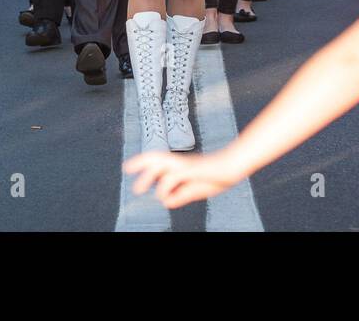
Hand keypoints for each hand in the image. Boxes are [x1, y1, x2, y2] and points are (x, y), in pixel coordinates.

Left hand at [125, 150, 245, 208]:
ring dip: (147, 176)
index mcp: (179, 164)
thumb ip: (180, 196)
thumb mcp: (194, 190)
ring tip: (138, 189)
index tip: (127, 166)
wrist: (232, 167)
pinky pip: (172, 177)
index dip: (142, 161)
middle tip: (126, 169)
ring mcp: (185, 164)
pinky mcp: (191, 170)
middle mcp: (180, 161)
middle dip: (140, 162)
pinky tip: (163, 197)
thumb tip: (165, 202)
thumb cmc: (214, 177)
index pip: (157, 159)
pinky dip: (165, 187)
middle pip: (155, 156)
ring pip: (160, 165)